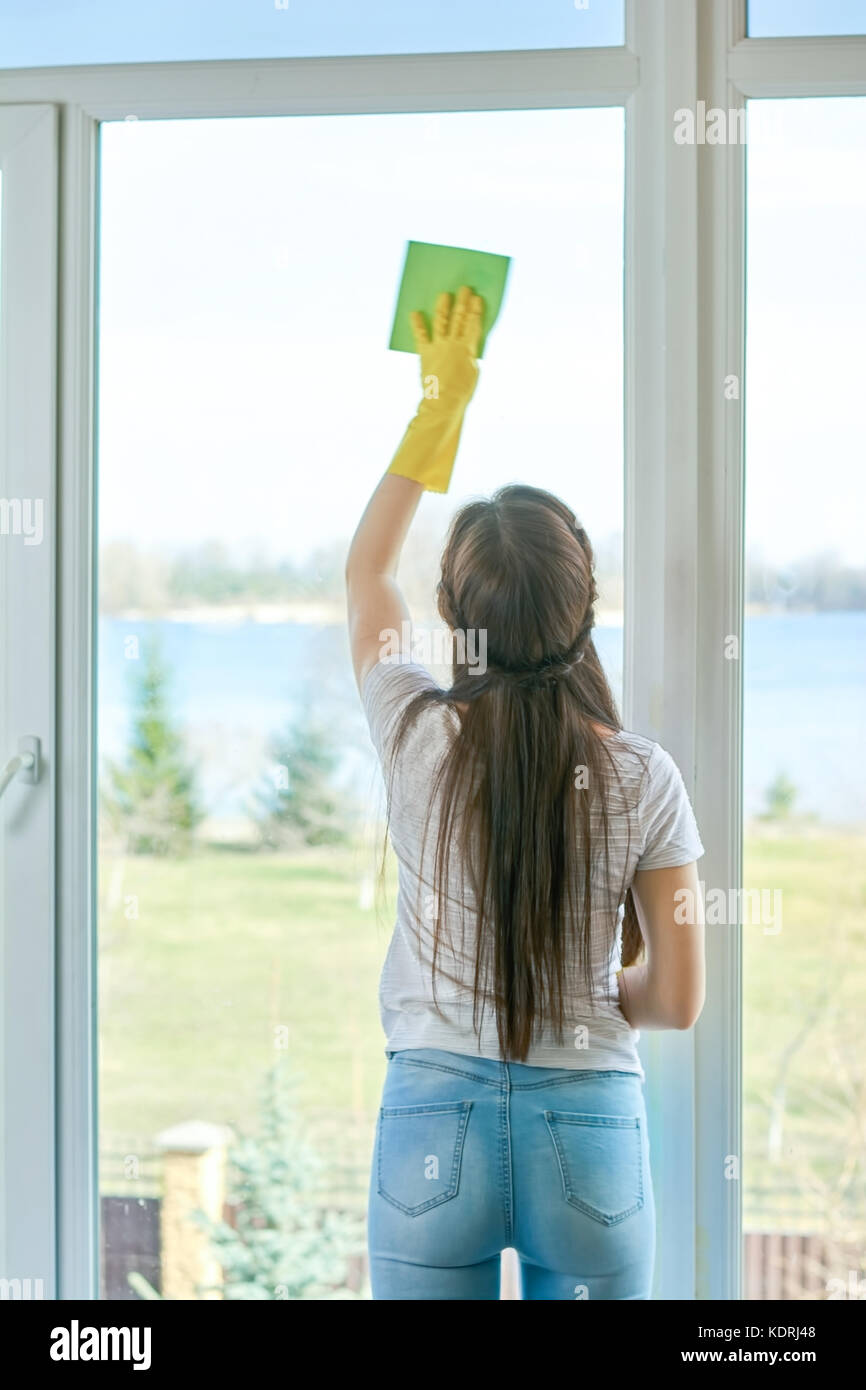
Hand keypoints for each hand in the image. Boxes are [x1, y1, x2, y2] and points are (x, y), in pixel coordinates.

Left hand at [411, 286, 482, 412]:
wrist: (443, 403)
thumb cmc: (461, 391)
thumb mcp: (473, 372)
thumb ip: (470, 355)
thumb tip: (468, 343)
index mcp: (468, 349)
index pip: (474, 325)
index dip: (476, 311)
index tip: (477, 298)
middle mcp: (453, 343)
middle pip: (459, 319)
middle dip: (462, 302)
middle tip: (464, 288)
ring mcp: (439, 347)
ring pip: (441, 322)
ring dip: (443, 307)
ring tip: (444, 295)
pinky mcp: (425, 353)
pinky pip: (421, 336)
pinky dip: (417, 324)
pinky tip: (414, 312)